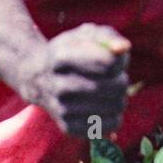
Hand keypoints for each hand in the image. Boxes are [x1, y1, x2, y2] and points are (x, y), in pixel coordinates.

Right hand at [18, 23, 130, 137]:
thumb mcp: (85, 35)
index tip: (112, 59)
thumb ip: (108, 36)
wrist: (38, 78)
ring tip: (108, 91)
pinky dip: (114, 115)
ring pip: (115, 106)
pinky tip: (103, 107)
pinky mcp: (68, 128)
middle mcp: (58, 85)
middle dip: (122, 80)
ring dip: (119, 97)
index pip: (107, 63)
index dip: (118, 60)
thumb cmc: (72, 52)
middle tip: (114, 77)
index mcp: (61, 56)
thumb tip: (124, 48)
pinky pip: (111, 125)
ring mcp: (61, 109)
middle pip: (114, 87)